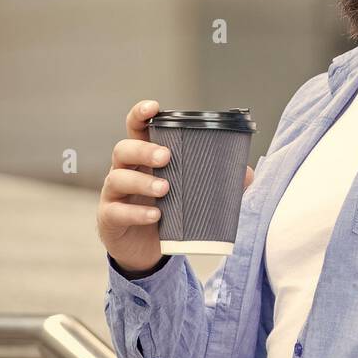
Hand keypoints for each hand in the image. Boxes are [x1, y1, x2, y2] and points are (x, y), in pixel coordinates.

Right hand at [96, 99, 253, 273]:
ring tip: (166, 188)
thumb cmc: (169, 211)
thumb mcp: (190, 193)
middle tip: (167, 157)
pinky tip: (155, 215)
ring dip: (142, 181)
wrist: (146, 250)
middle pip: (123, 149)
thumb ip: (216, 181)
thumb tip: (247, 174)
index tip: (154, 107)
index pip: (136, 128)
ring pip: (118, 178)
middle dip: (143, 149)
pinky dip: (137, 212)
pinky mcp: (110, 218)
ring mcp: (114, 194)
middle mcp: (125, 170)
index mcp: (144, 157)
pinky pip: (117, 211)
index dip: (140, 114)